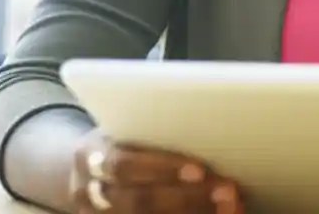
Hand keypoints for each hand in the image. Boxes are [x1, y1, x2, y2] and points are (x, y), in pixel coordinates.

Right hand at [69, 129, 242, 212]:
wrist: (90, 167)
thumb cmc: (123, 136)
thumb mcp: (126, 124)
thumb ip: (152, 126)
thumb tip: (212, 114)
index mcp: (90, 155)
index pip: (123, 165)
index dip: (161, 168)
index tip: (200, 170)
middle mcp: (87, 191)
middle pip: (137, 200)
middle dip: (185, 197)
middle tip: (227, 190)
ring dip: (192, 213)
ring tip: (230, 206)